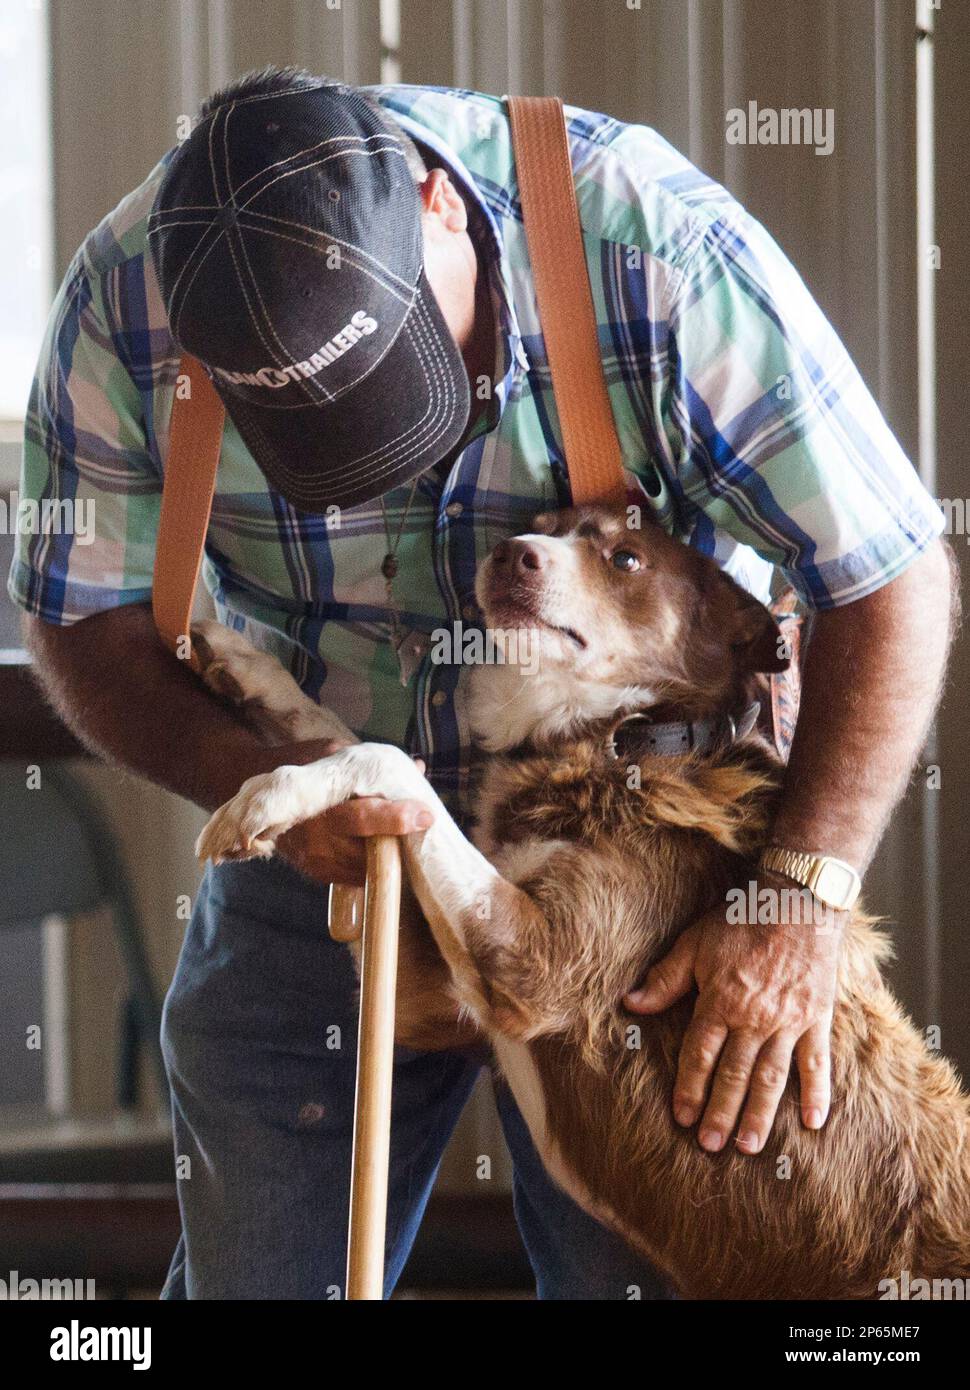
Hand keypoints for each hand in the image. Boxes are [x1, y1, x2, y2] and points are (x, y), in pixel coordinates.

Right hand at [251, 738, 432, 886]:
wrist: (251, 798)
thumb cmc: (296, 767)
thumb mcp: (326, 752)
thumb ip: (368, 762)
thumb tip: (416, 765)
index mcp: (319, 805)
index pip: (364, 817)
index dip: (397, 818)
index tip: (425, 814)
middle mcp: (318, 838)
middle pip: (370, 850)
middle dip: (402, 841)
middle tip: (428, 826)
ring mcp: (318, 860)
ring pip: (367, 869)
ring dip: (393, 856)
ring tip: (414, 837)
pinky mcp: (319, 872)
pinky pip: (357, 876)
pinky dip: (375, 864)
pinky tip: (388, 848)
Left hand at [624, 873, 843, 1153]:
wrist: (798, 901)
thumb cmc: (740, 919)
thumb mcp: (694, 944)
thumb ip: (665, 979)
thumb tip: (631, 1004)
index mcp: (720, 1002)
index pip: (700, 1056)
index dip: (689, 1088)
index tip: (681, 1117)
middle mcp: (754, 1019)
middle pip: (735, 1076)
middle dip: (721, 1113)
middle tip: (710, 1145)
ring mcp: (789, 1022)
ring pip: (772, 1078)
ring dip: (760, 1115)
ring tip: (749, 1147)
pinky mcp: (817, 1018)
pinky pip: (817, 1063)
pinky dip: (817, 1094)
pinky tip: (813, 1123)